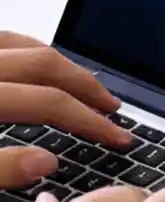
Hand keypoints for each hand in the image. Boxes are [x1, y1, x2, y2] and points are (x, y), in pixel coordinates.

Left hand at [0, 32, 132, 188]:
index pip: (49, 103)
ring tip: (81, 83)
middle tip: (112, 107)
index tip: (116, 137)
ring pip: (23, 43)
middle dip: (86, 86)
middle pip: (45, 64)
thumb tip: (46, 162)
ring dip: (59, 63)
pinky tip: (32, 63)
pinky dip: (25, 48)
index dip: (89, 121)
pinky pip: (0, 38)